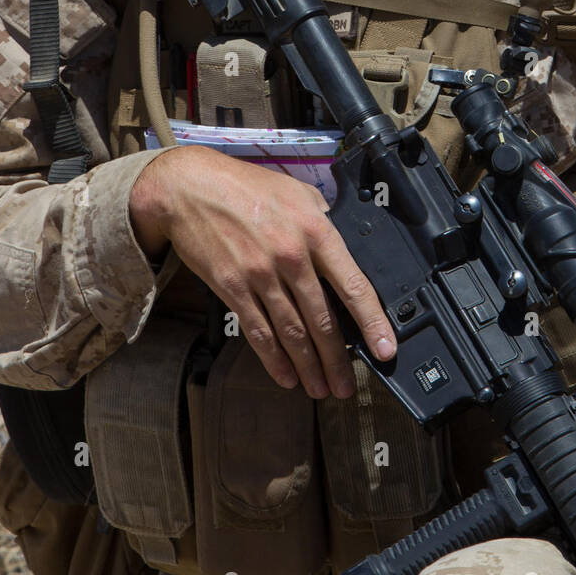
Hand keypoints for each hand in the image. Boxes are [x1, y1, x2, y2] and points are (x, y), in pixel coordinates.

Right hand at [129, 144, 395, 398]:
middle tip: (346, 385)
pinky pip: (258, 331)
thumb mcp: (297, 192)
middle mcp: (291, 256)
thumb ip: (322, 221)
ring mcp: (260, 275)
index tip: (385, 349)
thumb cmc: (245, 186)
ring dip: (308, 366)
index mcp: (315, 230)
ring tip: (321, 388)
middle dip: (337, 359)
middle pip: (322, 319)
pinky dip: (273, 358)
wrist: (190, 188)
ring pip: (292, 332)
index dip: (372, 322)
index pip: (353, 285)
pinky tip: (285, 376)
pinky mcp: (232, 288)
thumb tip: (342, 250)